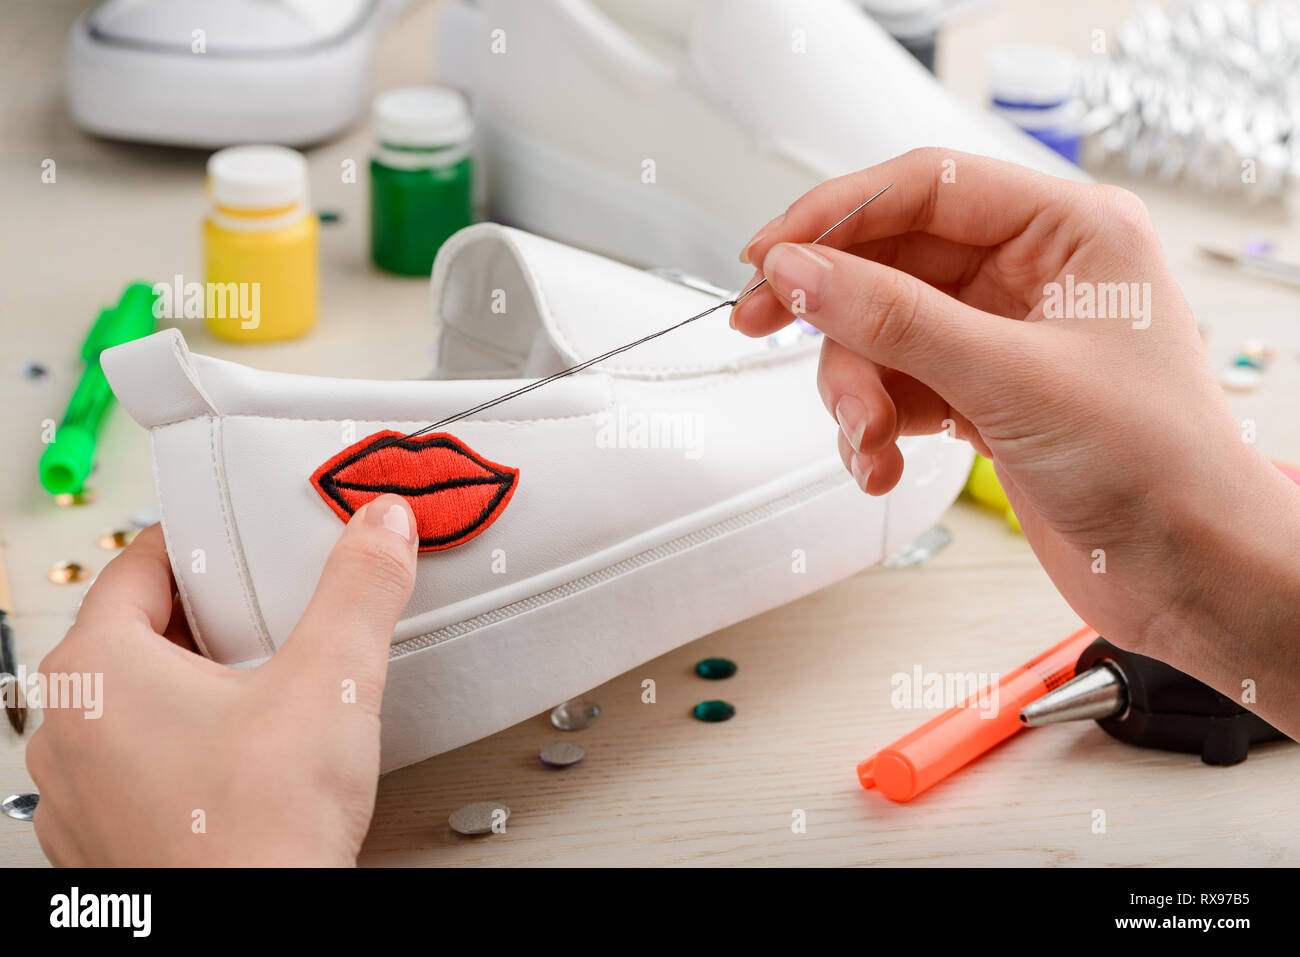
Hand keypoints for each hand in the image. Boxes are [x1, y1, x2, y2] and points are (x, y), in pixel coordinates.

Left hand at [26, 494, 418, 865]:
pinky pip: (136, 763)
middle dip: (206, 617)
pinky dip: (182, 745)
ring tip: (261, 687)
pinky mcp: (104, 840)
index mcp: (97, 671)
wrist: (255, 941)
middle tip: (268, 614)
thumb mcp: (330, 681)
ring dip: (191, 684)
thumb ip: (359, 589)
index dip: (199, 547)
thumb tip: (381, 526)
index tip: (239, 544)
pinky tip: (242, 757)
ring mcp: (79, 793)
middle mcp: (70, 729)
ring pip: (133, 702)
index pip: (137, 567)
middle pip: (135, 633)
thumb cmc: (261, 833)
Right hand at [732, 149, 1299, 734]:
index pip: (925, 188)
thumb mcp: (1011, 379)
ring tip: (865, 437)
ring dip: (857, 388)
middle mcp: (1033, 273)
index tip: (769, 253)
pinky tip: (879, 460)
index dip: (835, 215)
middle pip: (891, 262)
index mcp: (1068, 231)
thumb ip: (895, 319)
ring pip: (883, 331)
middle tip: (761, 325)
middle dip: (835, 314)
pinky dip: (876, 423)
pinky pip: (898, 384)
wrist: (1189, 574)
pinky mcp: (985, 392)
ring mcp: (1004, 335)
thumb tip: (801, 272)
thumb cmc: (1160, 468)